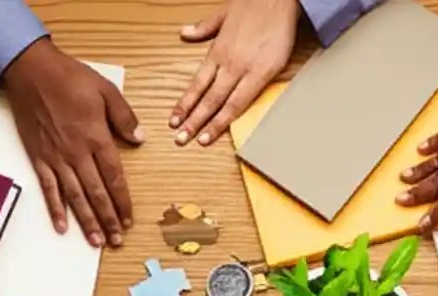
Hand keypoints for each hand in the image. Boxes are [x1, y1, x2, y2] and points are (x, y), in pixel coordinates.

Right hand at [3, 38, 142, 246]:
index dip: (123, 202)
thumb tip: (139, 139)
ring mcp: (56, 157)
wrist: (31, 70)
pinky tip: (62, 226)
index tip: (129, 219)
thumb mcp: (106, 90)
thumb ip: (124, 117)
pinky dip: (55, 208)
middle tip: (116, 241)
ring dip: (86, 221)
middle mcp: (78, 153)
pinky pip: (49, 188)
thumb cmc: (69, 77)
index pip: (115, 178)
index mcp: (97, 138)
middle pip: (97, 194)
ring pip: (75, 197)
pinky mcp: (39, 157)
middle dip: (108, 219)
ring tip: (95, 241)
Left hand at [170, 0, 297, 145]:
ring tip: (198, 140)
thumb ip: (203, 27)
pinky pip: (244, 99)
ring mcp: (245, 70)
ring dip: (209, 123)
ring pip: (223, 103)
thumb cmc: (254, 4)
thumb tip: (185, 33)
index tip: (174, 118)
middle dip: (192, 120)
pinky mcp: (263, 73)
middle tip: (179, 138)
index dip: (184, 103)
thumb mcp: (222, 14)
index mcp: (217, 51)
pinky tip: (224, 127)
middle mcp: (227, 63)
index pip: (196, 84)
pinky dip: (232, 115)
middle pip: (206, 98)